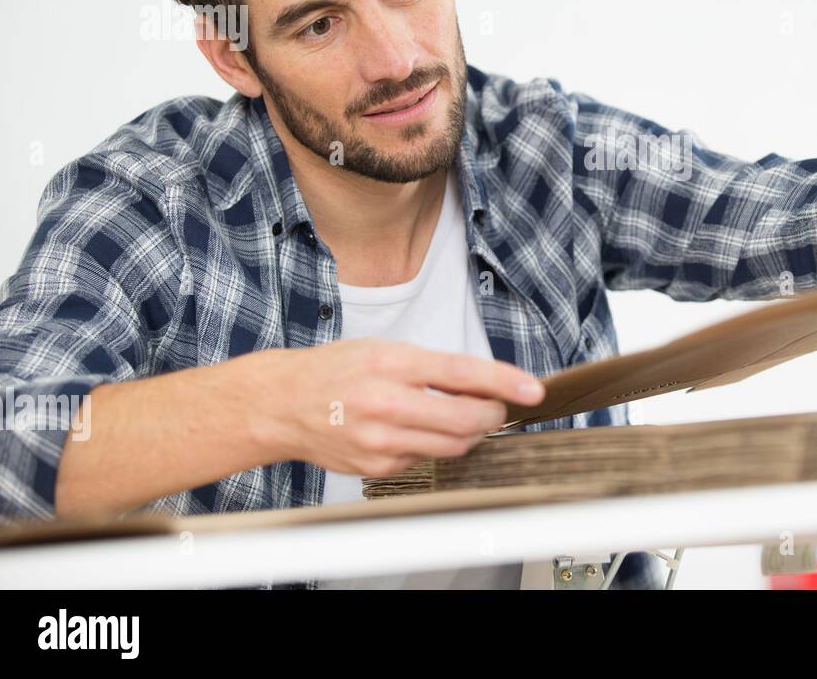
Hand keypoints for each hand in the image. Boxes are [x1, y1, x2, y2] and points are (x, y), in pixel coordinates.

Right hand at [255, 338, 545, 476]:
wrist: (283, 404)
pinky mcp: (376, 466)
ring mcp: (380, 440)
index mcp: (392, 363)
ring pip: (453, 446)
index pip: (463, 373)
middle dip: (493, 415)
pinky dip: (433, 446)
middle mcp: (386, 403)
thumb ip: (434, 367)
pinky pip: (426, 460)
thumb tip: (484, 385)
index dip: (505, 382)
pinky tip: (413, 430)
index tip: (533, 390)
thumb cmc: (337, 371)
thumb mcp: (385, 350)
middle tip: (496, 407)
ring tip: (457, 416)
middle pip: (466, 421)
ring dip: (469, 434)